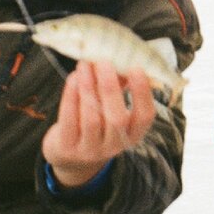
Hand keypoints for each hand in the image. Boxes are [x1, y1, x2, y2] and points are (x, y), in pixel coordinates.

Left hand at [42, 61, 155, 187]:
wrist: (72, 157)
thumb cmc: (98, 122)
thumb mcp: (113, 109)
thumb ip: (119, 85)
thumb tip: (122, 56)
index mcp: (133, 133)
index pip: (145, 116)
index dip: (142, 93)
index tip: (136, 68)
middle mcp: (114, 145)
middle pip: (117, 119)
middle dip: (110, 88)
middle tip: (103, 62)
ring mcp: (90, 150)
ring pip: (91, 119)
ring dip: (88, 88)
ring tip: (85, 65)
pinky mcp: (68, 147)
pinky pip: (69, 120)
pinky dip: (71, 96)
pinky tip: (73, 78)